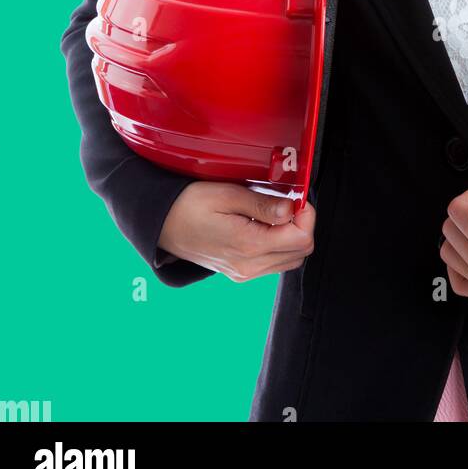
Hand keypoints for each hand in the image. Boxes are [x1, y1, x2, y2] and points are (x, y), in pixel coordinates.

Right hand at [157, 181, 315, 281]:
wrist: (161, 225)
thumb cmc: (189, 205)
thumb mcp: (226, 195)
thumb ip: (262, 204)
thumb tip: (291, 209)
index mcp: (248, 246)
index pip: (302, 239)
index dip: (306, 215)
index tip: (296, 197)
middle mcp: (249, 267)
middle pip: (300, 251)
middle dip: (302, 225)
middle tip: (287, 202)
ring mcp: (244, 273)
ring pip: (290, 259)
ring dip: (291, 235)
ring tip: (274, 212)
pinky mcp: (240, 273)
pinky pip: (273, 262)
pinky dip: (278, 244)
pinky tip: (263, 225)